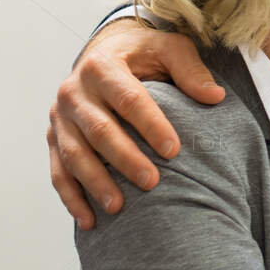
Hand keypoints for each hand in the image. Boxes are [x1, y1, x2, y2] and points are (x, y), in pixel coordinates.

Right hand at [48, 18, 223, 228]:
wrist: (106, 51)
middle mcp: (74, 91)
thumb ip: (190, 70)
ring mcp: (60, 117)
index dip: (151, 125)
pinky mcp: (54, 137)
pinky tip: (89, 221)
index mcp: (102, 66)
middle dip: (125, 159)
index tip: (175, 150)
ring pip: (74, 154)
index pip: (128, 99)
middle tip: (153, 182)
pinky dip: (71, 197)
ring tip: (119, 208)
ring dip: (95, 183)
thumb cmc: (144, 53)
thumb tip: (215, 97)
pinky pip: (59, 171)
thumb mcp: (170, 49)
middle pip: (99, 130)